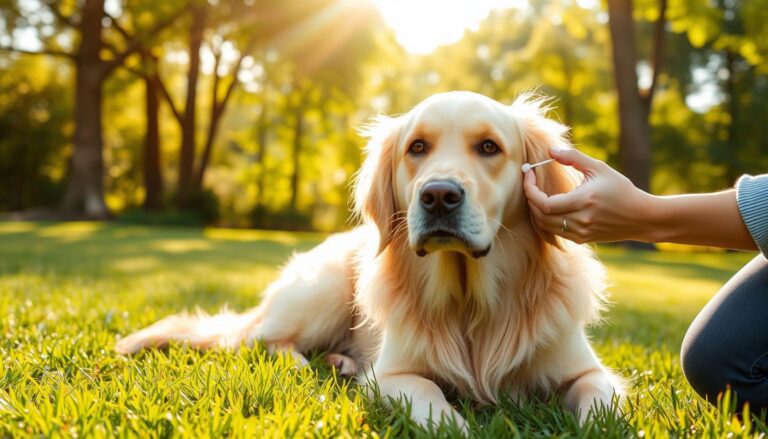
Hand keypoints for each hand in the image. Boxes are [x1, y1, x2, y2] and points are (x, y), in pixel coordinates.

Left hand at [523, 148, 653, 243]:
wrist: (641, 217)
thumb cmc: (621, 189)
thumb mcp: (599, 168)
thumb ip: (573, 158)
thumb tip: (550, 150)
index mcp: (583, 202)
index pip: (544, 203)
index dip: (530, 189)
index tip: (529, 174)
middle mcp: (580, 220)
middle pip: (540, 216)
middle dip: (531, 199)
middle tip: (530, 183)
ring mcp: (580, 233)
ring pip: (545, 226)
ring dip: (537, 210)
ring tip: (537, 194)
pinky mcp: (582, 239)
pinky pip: (555, 232)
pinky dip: (547, 220)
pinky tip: (549, 207)